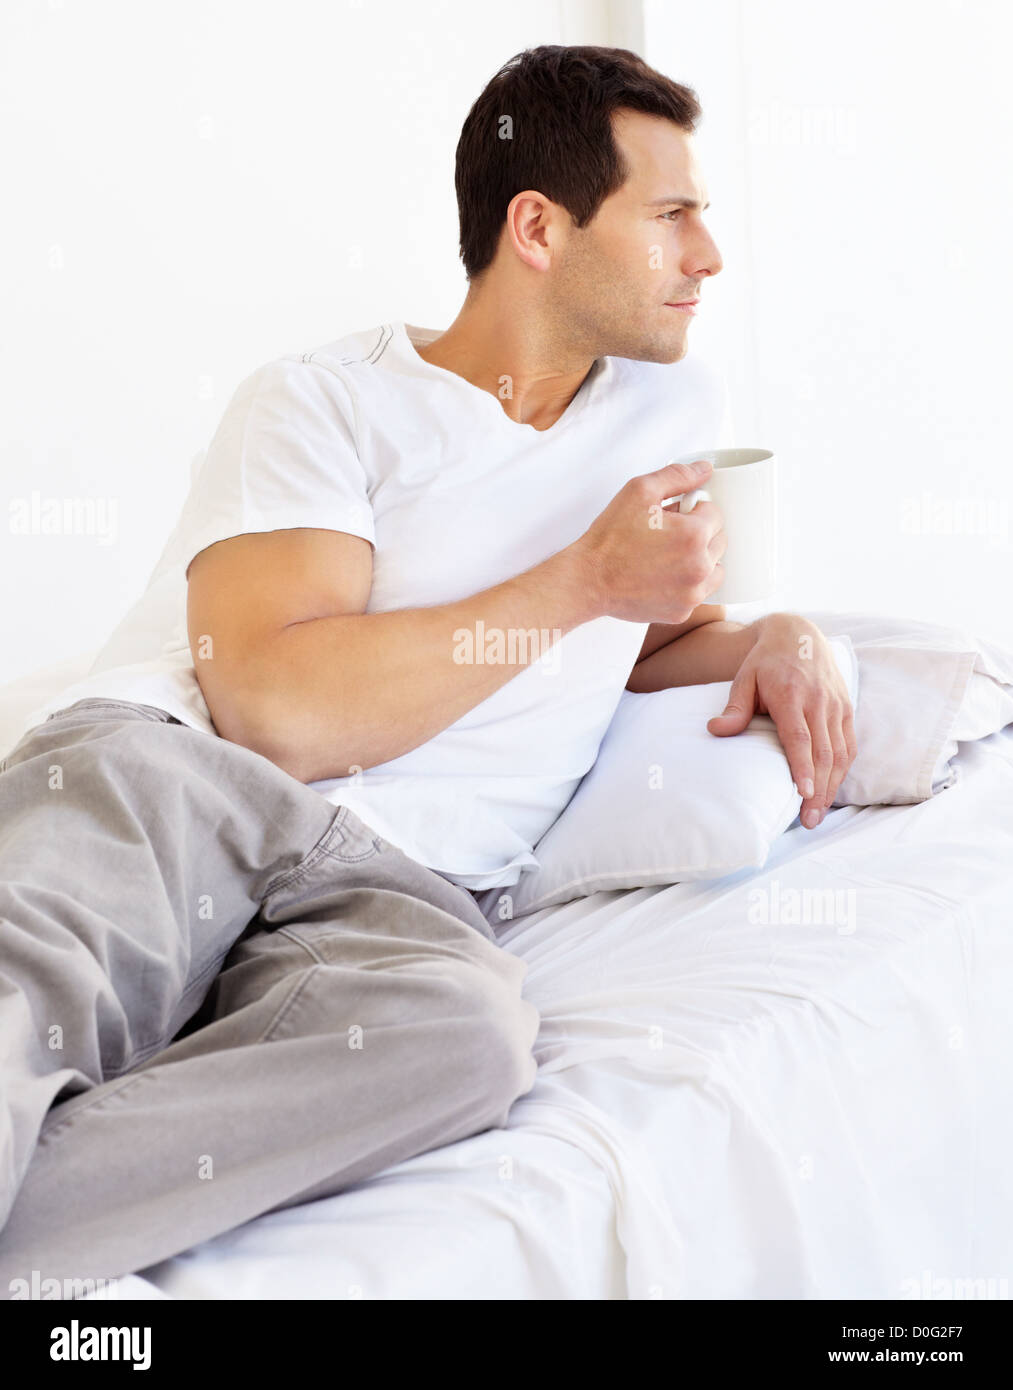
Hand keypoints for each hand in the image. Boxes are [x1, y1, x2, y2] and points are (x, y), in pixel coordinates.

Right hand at [575, 459, 726, 624]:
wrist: (588, 580)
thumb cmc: (611, 536)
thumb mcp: (639, 491)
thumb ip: (677, 475)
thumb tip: (706, 468)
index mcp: (695, 535)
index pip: (716, 514)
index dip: (693, 511)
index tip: (672, 517)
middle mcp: (700, 567)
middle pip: (719, 541)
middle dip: (699, 535)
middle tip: (666, 535)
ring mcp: (692, 594)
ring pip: (715, 570)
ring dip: (700, 560)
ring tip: (668, 557)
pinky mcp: (681, 612)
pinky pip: (698, 593)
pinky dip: (687, 585)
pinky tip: (662, 577)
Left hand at [706, 613, 857, 827]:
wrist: (800, 634)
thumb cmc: (765, 661)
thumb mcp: (744, 678)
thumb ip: (735, 708)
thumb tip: (715, 730)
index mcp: (792, 695)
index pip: (801, 737)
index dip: (804, 767)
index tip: (804, 794)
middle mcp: (819, 701)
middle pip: (823, 753)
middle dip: (819, 791)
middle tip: (808, 821)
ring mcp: (836, 706)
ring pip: (840, 753)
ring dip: (832, 786)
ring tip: (818, 815)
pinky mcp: (846, 709)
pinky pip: (848, 745)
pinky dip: (841, 770)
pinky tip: (830, 791)